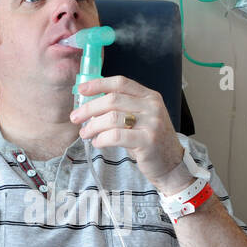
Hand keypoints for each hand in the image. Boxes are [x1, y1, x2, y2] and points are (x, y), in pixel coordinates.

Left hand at [70, 77, 191, 194]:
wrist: (171, 164)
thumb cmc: (150, 141)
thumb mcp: (142, 118)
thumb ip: (123, 108)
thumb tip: (91, 105)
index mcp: (150, 96)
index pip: (121, 83)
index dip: (98, 84)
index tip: (81, 89)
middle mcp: (153, 106)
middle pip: (112, 100)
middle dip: (89, 108)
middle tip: (75, 117)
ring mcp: (152, 123)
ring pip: (112, 118)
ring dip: (93, 126)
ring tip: (85, 133)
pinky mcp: (148, 141)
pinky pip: (116, 136)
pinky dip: (101, 139)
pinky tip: (97, 143)